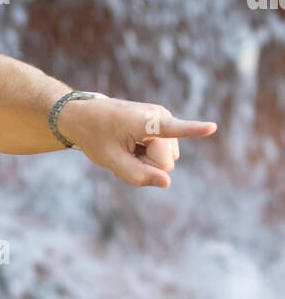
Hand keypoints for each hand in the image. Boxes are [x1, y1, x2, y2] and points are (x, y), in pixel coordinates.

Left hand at [57, 97, 216, 187]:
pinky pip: (165, 153)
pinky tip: (133, 147)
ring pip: (167, 160)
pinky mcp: (164, 125)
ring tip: (127, 148)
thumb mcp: (111, 161)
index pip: (172, 128)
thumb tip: (167, 183)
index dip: (193, 130)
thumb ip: (138, 175)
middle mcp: (159, 116)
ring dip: (146, 160)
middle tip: (124, 154)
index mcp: (143, 121)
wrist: (86, 116)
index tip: (212, 127)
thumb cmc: (96, 137)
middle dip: (147, 166)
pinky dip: (148, 155)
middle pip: (166, 163)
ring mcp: (164, 119)